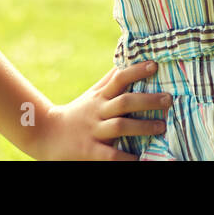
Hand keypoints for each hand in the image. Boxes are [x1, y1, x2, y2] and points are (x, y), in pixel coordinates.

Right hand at [26, 61, 170, 160]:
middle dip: (147, 100)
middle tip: (168, 100)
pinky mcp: (89, 151)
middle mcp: (98, 111)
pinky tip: (140, 159)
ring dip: (142, 127)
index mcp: (100, 96)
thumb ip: (110, 79)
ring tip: (162, 127)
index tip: (154, 64)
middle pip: (124, 102)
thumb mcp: (93, 94)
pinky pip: (110, 155)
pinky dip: (126, 158)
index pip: (118, 79)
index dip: (136, 71)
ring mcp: (93, 131)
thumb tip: (128, 55)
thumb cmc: (78, 112)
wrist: (45, 135)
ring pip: (119, 126)